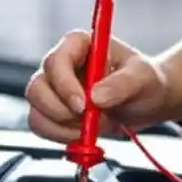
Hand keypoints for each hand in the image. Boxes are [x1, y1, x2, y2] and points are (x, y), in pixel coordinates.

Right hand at [25, 30, 170, 142]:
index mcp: (78, 45)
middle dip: (60, 111)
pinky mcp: (51, 111)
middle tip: (88, 121)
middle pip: (37, 88)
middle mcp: (60, 64)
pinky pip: (41, 126)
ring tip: (92, 127)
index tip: (84, 106)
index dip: (65, 86)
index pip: (57, 62)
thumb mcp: (143, 79)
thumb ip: (123, 84)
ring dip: (62, 127)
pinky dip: (61, 136)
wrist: (145, 103)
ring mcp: (52, 88)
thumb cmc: (145, 82)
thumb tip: (97, 96)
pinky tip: (84, 134)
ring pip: (36, 110)